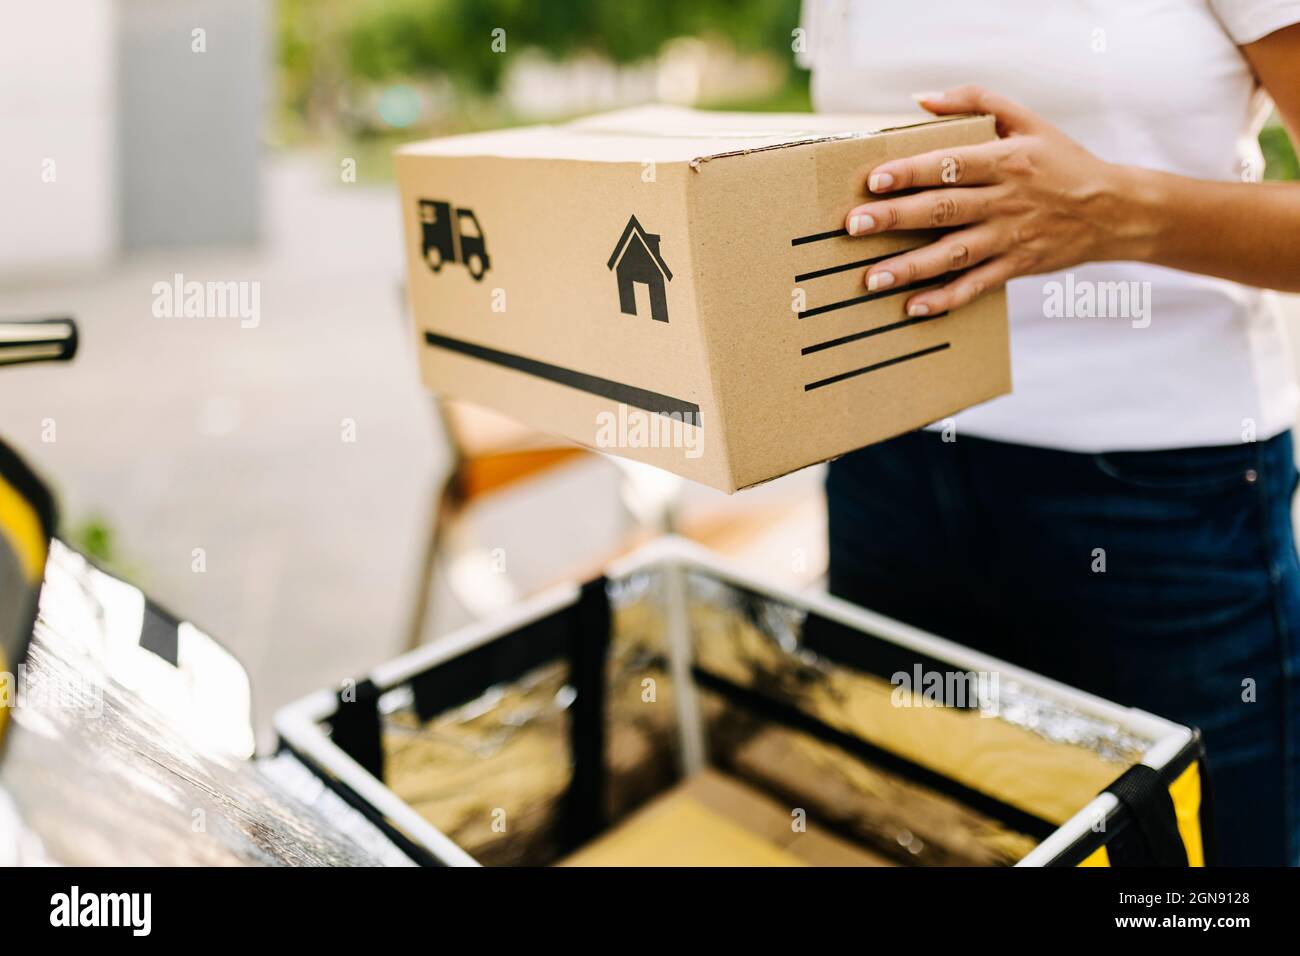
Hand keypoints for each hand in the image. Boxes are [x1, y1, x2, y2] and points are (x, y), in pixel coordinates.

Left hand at [845, 85, 1133, 316]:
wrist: (1114, 209)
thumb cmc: (1061, 160)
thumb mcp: (1027, 120)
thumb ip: (975, 101)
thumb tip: (921, 99)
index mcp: (1005, 160)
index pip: (950, 164)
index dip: (911, 171)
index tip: (874, 180)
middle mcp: (1006, 200)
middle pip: (944, 208)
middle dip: (896, 218)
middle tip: (855, 226)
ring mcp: (1011, 236)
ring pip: (954, 253)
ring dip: (911, 267)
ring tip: (872, 278)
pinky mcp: (1017, 266)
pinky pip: (977, 286)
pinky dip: (946, 298)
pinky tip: (913, 307)